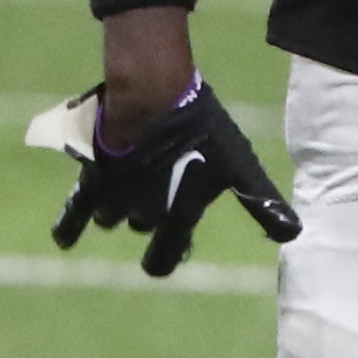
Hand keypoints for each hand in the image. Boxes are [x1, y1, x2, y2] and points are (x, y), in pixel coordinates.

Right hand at [27, 75, 300, 278]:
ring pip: (112, 216)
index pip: (168, 254)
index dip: (164, 257)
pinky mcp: (92, 181)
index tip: (160, 261)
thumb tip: (293, 234)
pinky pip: (75, 212)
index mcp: (181, 214)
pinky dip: (69, 227)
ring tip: (127, 178)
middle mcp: (146, 213)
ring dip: (118, 205)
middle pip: (141, 225)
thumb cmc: (201, 128)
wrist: (151, 96)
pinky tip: (64, 241)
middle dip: (146, 214)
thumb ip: (261, 202)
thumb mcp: (239, 165)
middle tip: (151, 192)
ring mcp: (117, 199)